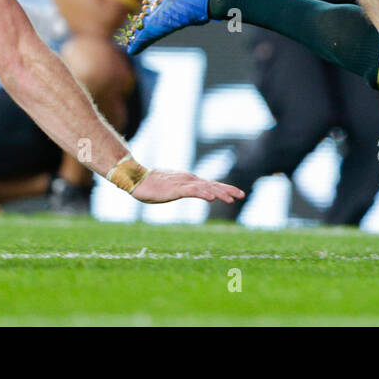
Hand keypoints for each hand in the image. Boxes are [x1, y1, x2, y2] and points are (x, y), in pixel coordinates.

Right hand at [131, 168, 245, 204]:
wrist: (136, 179)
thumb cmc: (152, 184)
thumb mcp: (172, 188)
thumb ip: (183, 189)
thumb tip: (190, 192)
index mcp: (190, 180)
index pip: (211, 184)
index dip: (225, 188)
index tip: (237, 194)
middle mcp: (190, 180)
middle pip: (213, 184)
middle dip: (228, 190)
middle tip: (242, 195)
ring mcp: (183, 183)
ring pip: (206, 188)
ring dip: (219, 193)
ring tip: (231, 199)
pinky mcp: (175, 188)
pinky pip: (192, 191)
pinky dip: (203, 193)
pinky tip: (211, 198)